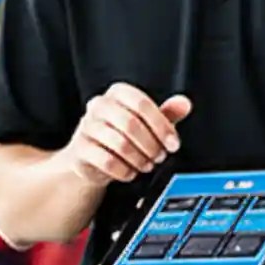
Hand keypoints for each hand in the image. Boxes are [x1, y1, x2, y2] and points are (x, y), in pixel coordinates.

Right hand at [62, 82, 191, 185]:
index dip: (161, 125)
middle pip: (131, 124)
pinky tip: (130, 172)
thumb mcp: (147, 122)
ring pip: (119, 144)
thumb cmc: (121, 134)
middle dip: (151, 145)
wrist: (90, 156)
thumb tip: (184, 103)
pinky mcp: (81, 149)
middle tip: (160, 156)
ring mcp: (87, 127)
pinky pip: (107, 161)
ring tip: (146, 164)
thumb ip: (166, 113)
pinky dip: (124, 170)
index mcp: (118, 93)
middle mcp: (99, 105)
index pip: (141, 104)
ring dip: (139, 159)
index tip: (173, 143)